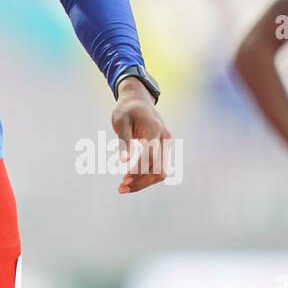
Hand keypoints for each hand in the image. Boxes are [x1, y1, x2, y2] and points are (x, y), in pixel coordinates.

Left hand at [111, 77, 170, 193]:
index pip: (150, 158)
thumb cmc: (125, 110)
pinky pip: (159, 166)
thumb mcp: (120, 122)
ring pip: (161, 171)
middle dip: (140, 182)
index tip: (122, 180)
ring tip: (124, 186)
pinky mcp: (164, 147)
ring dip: (144, 182)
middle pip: (159, 169)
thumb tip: (124, 162)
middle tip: (120, 188)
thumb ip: (124, 141)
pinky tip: (131, 179)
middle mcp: (164, 138)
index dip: (138, 172)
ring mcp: (167, 142)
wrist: (137, 99)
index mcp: (153, 130)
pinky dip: (147, 175)